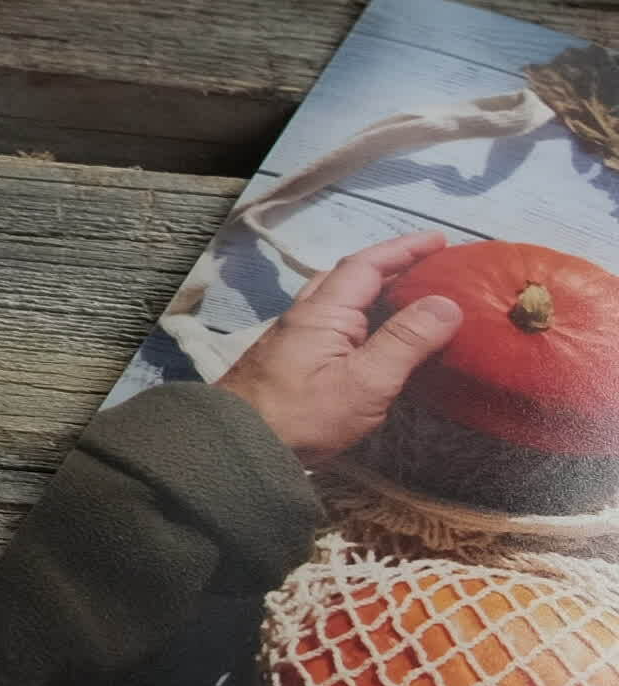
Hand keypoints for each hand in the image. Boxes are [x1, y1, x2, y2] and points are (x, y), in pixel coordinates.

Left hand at [218, 228, 465, 463]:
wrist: (238, 445)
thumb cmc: (302, 415)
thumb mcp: (365, 381)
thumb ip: (405, 341)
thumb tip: (446, 302)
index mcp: (322, 312)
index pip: (366, 265)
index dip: (403, 249)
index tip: (439, 240)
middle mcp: (305, 315)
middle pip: (350, 277)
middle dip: (390, 265)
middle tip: (431, 266)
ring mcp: (295, 337)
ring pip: (339, 299)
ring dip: (375, 290)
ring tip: (412, 295)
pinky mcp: (292, 359)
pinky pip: (334, 322)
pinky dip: (362, 315)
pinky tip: (377, 333)